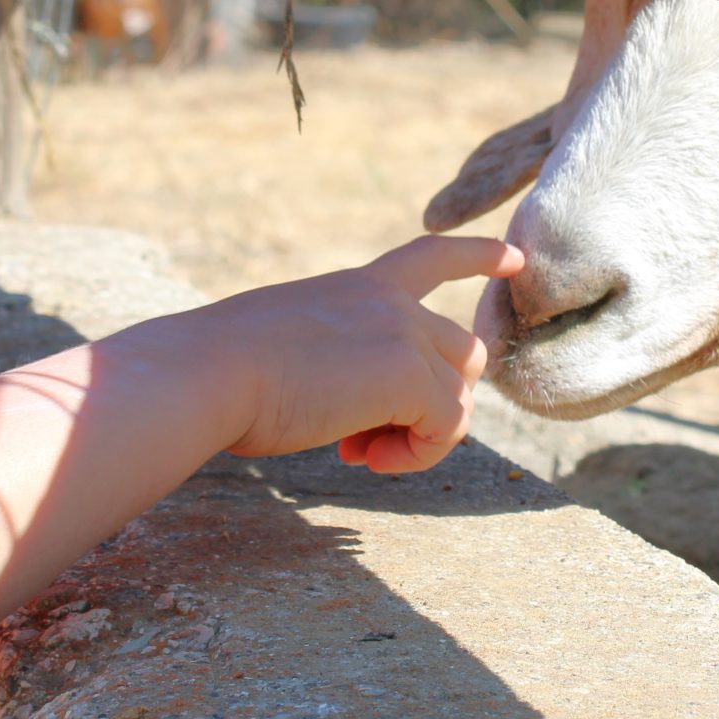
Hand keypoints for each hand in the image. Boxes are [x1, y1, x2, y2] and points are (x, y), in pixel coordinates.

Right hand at [200, 235, 522, 472]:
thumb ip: (336, 361)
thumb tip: (357, 412)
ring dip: (424, 433)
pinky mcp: (408, 375)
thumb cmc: (221, 372)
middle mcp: (389, 301)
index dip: (477, 257)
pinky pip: (446, 426)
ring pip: (460, 391)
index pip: (431, 257)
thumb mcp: (288, 349)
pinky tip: (368, 460)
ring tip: (365, 454)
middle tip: (364, 442)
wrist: (205, 375)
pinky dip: (416, 455)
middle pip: (461, 352)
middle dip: (431, 403)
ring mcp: (403, 333)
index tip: (513, 259)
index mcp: (356, 286)